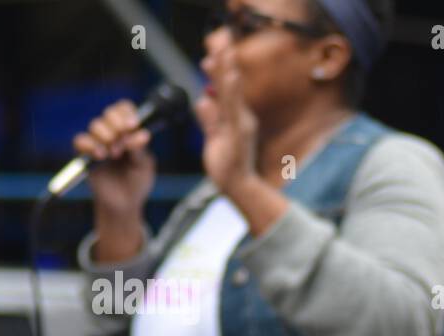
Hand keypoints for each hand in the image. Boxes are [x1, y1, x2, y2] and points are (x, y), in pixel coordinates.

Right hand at [71, 99, 155, 216]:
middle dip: (116, 123)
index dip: (127, 112)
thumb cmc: (137, 183)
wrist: (124, 204)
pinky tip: (101, 155)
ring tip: (115, 153)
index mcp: (130, 132)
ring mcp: (98, 142)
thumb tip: (141, 133)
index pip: (125, 110)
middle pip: (109, 113)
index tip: (133, 124)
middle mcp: (114, 134)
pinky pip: (80, 140)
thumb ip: (140, 149)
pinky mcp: (85, 154)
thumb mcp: (144, 166)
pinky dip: (90, 145)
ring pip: (95, 125)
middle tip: (123, 137)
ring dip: (106, 135)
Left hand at [194, 46, 259, 193]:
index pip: (224, 89)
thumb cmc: (228, 166)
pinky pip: (233, 110)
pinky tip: (228, 78)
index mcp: (235, 117)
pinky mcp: (238, 134)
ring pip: (231, 93)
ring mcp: (241, 125)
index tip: (211, 52)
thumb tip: (202, 100)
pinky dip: (231, 92)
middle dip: (224, 62)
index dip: (218, 70)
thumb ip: (209, 119)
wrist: (238, 188)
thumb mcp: (214, 138)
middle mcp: (241, 117)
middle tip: (220, 40)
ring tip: (222, 51)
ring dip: (226, 71)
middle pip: (230, 85)